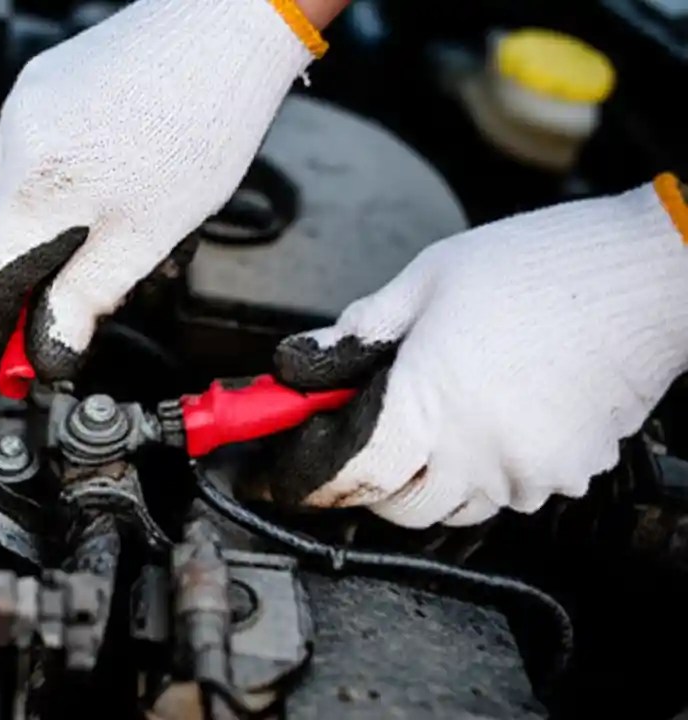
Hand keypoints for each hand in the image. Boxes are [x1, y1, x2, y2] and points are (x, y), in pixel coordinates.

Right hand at [0, 0, 328, 378]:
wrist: (226, 26)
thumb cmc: (203, 119)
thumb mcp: (148, 235)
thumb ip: (88, 294)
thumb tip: (51, 343)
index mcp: (34, 188)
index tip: (1, 356)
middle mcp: (15, 143)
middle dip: (16, 287)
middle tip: (51, 324)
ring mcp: (27, 108)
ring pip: (10, 197)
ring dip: (34, 241)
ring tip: (90, 264)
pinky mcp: (45, 86)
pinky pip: (29, 157)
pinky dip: (48, 194)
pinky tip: (96, 203)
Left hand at [263, 173, 687, 527]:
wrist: (647, 278)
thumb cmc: (541, 268)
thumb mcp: (427, 279)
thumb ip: (359, 330)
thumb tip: (305, 362)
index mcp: (429, 401)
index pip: (351, 475)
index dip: (312, 478)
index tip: (290, 473)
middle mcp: (475, 452)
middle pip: (396, 507)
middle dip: (369, 480)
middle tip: (366, 435)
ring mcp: (525, 472)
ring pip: (450, 509)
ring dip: (426, 480)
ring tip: (436, 418)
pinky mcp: (565, 476)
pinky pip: (506, 495)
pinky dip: (484, 473)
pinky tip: (491, 420)